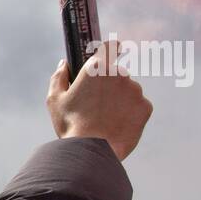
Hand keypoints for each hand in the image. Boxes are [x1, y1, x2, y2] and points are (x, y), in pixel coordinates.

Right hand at [46, 41, 152, 160]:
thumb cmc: (71, 125)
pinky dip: (130, 113)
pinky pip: (138, 107)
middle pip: (117, 74)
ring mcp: (136, 91)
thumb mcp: (54, 99)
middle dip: (110, 86)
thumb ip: (59, 77)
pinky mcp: (146, 107)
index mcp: (97, 68)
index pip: (110, 47)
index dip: (110, 50)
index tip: (110, 54)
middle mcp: (120, 74)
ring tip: (104, 120)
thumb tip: (64, 64)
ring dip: (120, 100)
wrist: (91, 152)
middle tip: (96, 105)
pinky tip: (115, 126)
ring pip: (129, 91)